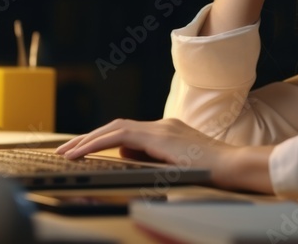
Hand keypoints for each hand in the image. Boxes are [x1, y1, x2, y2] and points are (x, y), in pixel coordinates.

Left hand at [55, 117, 273, 193]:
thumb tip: (126, 155)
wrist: (233, 166)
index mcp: (165, 132)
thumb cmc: (211, 170)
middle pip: (116, 126)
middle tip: (65, 150)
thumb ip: (153, 157)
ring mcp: (161, 129)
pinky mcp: (160, 137)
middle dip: (87, 138)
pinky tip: (84, 152)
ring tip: (68, 152)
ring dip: (88, 140)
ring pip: (115, 128)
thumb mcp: (176, 163)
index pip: (125, 131)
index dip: (101, 138)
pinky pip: (121, 136)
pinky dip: (99, 143)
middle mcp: (161, 125)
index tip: (81, 149)